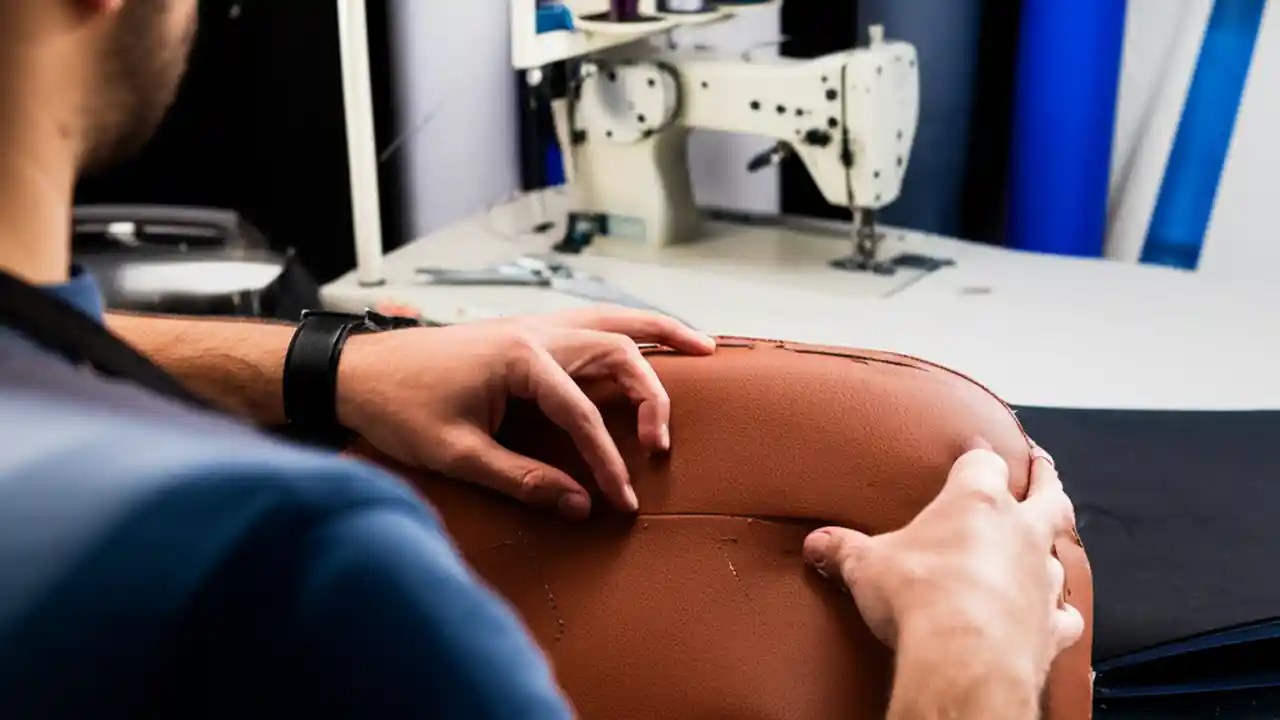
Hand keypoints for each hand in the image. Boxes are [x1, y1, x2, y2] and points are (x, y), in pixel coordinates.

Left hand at [337, 306, 714, 518]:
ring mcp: (533, 324)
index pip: (583, 415)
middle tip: (663, 442)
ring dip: (658, 333)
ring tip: (703, 346)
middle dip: (651, 396)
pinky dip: (627, 328)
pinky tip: (643, 341)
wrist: (358, 370)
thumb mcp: (457, 454)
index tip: (621, 499)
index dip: (606, 462)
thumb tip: (578, 504)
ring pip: (612, 320)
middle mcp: (535, 331)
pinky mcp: (527, 330)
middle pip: (617, 351)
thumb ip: (521, 478)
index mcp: (520, 357)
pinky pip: (592, 322)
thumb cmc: (398, 406)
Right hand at [802, 441, 1082, 690]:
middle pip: (1046, 492)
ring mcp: (1040, 577)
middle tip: (1042, 466)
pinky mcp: (1052, 623)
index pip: (983, 462)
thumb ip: (843, 550)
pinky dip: (1058, 613)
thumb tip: (816, 543)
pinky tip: (1054, 616)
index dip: (977, 454)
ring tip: (1044, 549)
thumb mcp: (867, 567)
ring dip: (1051, 548)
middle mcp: (1018, 531)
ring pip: (1059, 551)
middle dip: (1044, 478)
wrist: (963, 654)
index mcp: (975, 503)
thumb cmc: (919, 597)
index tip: (972, 450)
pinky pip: (1063, 613)